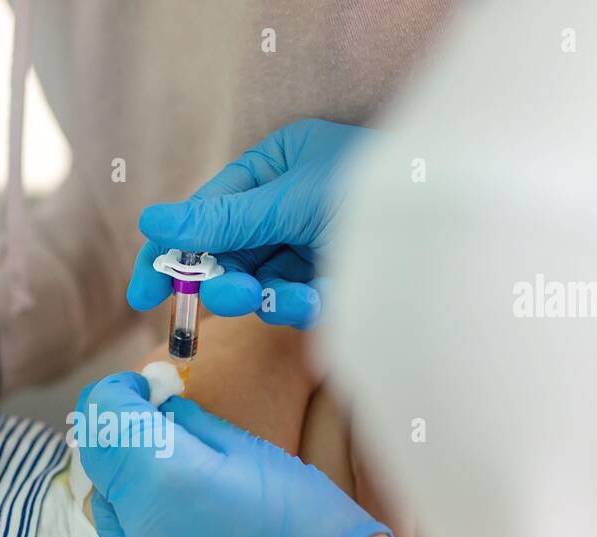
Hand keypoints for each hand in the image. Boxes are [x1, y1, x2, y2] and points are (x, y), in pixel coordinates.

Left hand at [76, 372, 390, 536]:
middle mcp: (138, 525)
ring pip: (106, 504)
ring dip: (124, 477)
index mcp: (162, 479)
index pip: (104, 418)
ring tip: (168, 469)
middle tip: (154, 421)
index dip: (115, 393)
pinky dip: (137, 517)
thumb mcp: (249, 450)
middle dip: (118, 432)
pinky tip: (180, 513)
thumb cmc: (305, 520)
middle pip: (97, 461)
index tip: (141, 388)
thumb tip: (160, 410)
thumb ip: (191, 424)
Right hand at [127, 119, 371, 327]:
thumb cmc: (378, 191)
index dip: (170, 252)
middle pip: (225, 254)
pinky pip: (292, 303)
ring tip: (268, 298)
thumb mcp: (290, 201)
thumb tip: (153, 222)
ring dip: (257, 296)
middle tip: (224, 295)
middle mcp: (287, 205)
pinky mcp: (331, 283)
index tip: (143, 291)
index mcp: (275, 167)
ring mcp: (308, 245)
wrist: (452, 232)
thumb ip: (222, 220)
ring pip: (256, 284)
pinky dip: (295, 308)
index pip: (206, 212)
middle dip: (219, 278)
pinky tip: (315, 303)